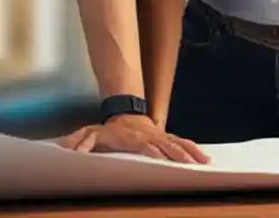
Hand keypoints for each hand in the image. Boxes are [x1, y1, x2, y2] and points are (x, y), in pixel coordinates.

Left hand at [56, 114, 209, 163]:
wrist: (125, 111)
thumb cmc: (109, 129)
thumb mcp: (92, 132)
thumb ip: (82, 141)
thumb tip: (74, 151)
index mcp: (134, 137)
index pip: (146, 145)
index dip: (154, 153)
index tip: (163, 161)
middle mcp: (150, 135)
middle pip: (167, 145)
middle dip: (179, 155)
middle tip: (190, 166)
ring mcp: (160, 135)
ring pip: (178, 143)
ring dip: (191, 152)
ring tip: (204, 162)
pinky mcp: (166, 136)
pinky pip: (182, 142)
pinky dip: (193, 148)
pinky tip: (203, 157)